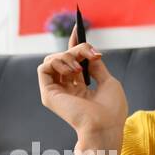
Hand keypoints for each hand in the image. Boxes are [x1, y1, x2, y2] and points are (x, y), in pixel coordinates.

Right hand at [36, 22, 127, 144]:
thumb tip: (88, 53)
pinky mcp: (48, 94)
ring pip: (52, 60)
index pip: (73, 62)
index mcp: (80, 89)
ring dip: (67, 55)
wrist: (105, 126)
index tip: (79, 28)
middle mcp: (67, 90)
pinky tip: (71, 70)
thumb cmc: (111, 110)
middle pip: (64, 57)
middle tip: (91, 53)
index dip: (75, 44)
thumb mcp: (108, 82)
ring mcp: (56, 92)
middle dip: (77, 48)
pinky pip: (43, 68)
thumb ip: (95, 67)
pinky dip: (56, 62)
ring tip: (80, 67)